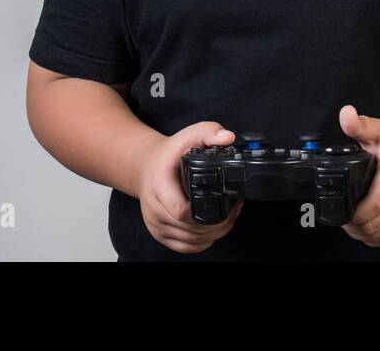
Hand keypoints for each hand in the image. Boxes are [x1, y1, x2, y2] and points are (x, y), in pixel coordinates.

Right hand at [135, 122, 244, 253]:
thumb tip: (227, 138)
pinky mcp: (159, 234)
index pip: (181, 212)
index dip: (206, 213)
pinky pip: (185, 247)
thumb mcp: (187, 135)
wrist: (144, 167)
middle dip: (219, 223)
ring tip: (228, 216)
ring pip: (191, 241)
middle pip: (191, 230)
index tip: (225, 201)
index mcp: (159, 186)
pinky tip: (213, 229)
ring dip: (214, 233)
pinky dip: (203, 241)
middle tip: (234, 208)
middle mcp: (154, 209)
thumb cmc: (167, 154)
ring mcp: (156, 224)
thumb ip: (208, 132)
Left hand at [338, 104, 379, 246]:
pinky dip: (379, 239)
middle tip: (342, 220)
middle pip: (379, 222)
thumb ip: (360, 125)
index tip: (342, 212)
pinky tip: (367, 232)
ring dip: (365, 234)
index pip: (377, 203)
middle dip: (356, 226)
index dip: (357, 213)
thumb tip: (345, 114)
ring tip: (352, 226)